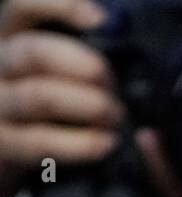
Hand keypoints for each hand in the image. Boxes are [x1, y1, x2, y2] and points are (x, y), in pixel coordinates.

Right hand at [0, 0, 119, 196]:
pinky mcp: (4, 143)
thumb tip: (122, 38)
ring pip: (39, 97)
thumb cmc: (45, 104)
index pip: (23, 7)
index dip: (61, 7)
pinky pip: (40, 141)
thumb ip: (82, 52)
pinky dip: (79, 143)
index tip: (101, 20)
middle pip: (34, 53)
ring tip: (116, 116)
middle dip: (83, 66)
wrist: (11, 150)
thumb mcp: (57, 70)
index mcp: (12, 37)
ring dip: (88, 106)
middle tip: (113, 83)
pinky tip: (105, 143)